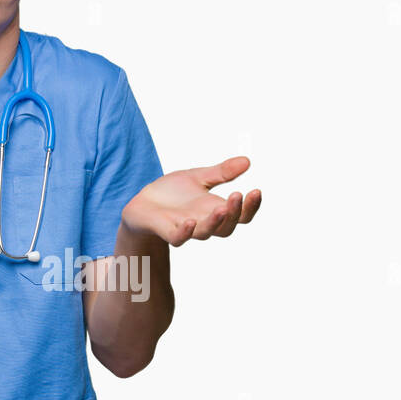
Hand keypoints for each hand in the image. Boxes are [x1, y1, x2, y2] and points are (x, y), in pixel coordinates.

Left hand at [120, 156, 260, 245]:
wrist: (144, 202)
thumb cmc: (173, 193)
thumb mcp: (198, 177)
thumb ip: (222, 172)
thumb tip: (247, 161)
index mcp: (216, 210)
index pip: (241, 215)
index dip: (251, 206)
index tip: (256, 190)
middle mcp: (204, 222)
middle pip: (228, 226)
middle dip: (235, 212)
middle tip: (239, 195)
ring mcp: (187, 229)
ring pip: (206, 232)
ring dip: (215, 221)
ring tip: (223, 207)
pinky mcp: (167, 231)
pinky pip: (178, 238)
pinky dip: (185, 233)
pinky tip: (189, 222)